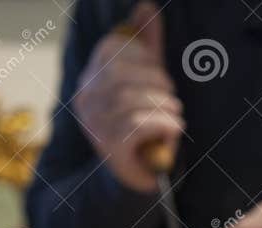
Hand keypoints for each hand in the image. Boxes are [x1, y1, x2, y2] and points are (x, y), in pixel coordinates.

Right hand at [74, 1, 182, 192]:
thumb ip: (146, 45)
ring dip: (164, 104)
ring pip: (130, 100)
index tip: (159, 73)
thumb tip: (146, 6)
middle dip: (156, 81)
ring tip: (176, 113)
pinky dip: (163, 124)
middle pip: (120, 74)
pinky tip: (174, 128)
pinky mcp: (110, 147)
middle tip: (172, 96)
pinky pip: (137, 125)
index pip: (112, 50)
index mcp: (91, 79)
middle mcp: (86, 99)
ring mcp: (95, 125)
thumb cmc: (145, 125)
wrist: (139, 176)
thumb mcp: (146, 81)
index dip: (142, 56)